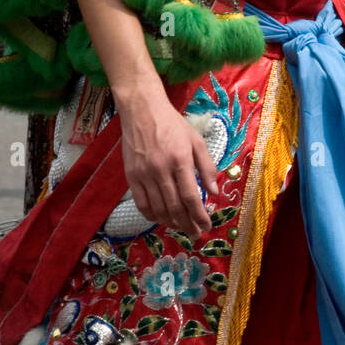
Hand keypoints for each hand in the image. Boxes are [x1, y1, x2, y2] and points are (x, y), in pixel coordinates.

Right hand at [116, 79, 217, 236]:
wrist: (142, 110)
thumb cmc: (173, 124)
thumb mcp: (196, 140)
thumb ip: (207, 166)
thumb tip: (214, 193)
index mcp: (180, 160)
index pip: (191, 196)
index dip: (200, 215)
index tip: (206, 225)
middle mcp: (161, 170)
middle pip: (175, 207)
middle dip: (187, 224)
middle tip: (195, 234)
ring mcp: (144, 174)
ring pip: (158, 208)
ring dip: (171, 222)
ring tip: (181, 228)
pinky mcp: (131, 176)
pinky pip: (141, 203)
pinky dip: (152, 215)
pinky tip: (161, 219)